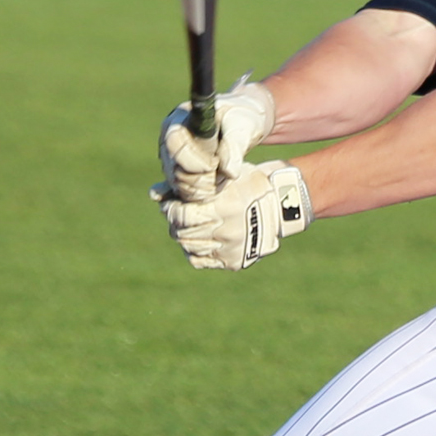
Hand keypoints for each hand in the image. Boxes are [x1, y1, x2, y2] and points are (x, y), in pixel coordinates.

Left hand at [150, 159, 311, 269]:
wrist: (281, 206)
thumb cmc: (247, 184)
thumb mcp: (224, 174)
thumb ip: (188, 183)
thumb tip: (154, 193)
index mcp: (225, 206)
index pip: (182, 216)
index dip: (171, 210)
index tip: (172, 204)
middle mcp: (228, 230)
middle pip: (182, 233)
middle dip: (175, 223)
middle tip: (178, 214)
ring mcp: (231, 248)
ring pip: (189, 248)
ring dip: (184, 236)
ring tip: (190, 225)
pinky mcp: (234, 261)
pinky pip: (200, 260)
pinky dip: (194, 250)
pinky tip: (200, 238)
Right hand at [157, 81, 275, 201]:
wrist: (239, 125)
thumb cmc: (240, 118)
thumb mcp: (242, 126)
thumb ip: (235, 146)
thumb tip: (230, 173)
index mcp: (179, 119)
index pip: (174, 143)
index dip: (193, 160)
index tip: (215, 165)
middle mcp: (167, 139)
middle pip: (174, 169)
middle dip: (202, 178)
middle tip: (224, 174)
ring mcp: (169, 157)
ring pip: (178, 184)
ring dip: (203, 189)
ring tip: (224, 177)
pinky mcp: (175, 172)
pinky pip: (182, 192)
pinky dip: (200, 194)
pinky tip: (217, 186)